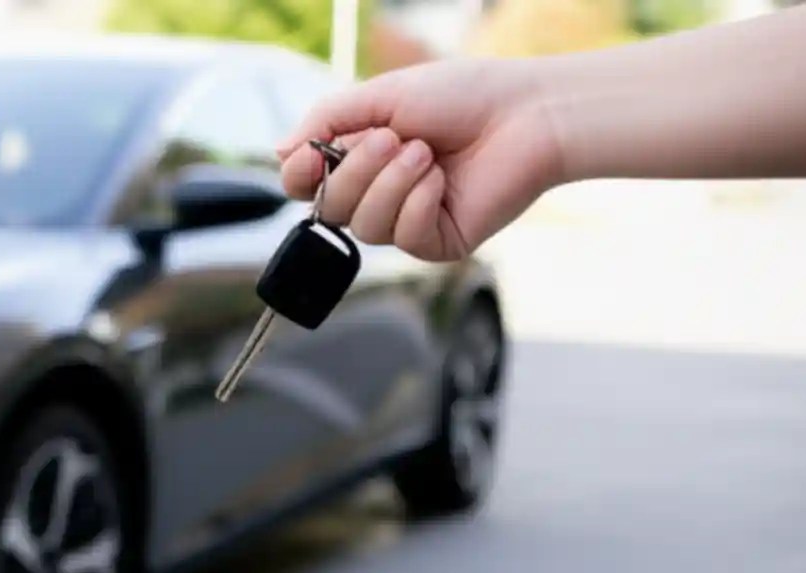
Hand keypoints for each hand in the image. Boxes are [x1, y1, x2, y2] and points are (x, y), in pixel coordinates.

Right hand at [277, 58, 564, 261]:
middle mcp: (379, 192)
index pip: (307, 184)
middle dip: (357, 172)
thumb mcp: (381, 97)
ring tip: (426, 154)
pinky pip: (402, 237)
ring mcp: (407, 221)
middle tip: (395, 139)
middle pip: (330, 209)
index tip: (309, 156)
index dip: (300, 177)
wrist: (525, 115)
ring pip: (364, 227)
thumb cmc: (462, 97)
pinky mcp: (437, 242)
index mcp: (361, 156)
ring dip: (392, 184)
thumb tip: (279, 153)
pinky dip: (417, 203)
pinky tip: (442, 180)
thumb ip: (327, 121)